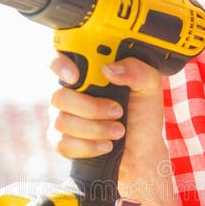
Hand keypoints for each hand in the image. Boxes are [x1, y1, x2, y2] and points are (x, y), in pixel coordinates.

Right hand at [49, 55, 165, 176]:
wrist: (143, 149)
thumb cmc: (143, 114)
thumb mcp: (149, 86)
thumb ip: (136, 70)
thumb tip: (108, 69)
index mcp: (86, 72)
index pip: (55, 56)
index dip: (55, 61)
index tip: (75, 76)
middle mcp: (69, 92)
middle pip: (59, 96)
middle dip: (91, 108)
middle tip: (118, 111)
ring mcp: (61, 116)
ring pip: (62, 121)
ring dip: (96, 129)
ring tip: (118, 130)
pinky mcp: (61, 141)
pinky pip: (63, 143)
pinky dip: (89, 147)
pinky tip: (106, 144)